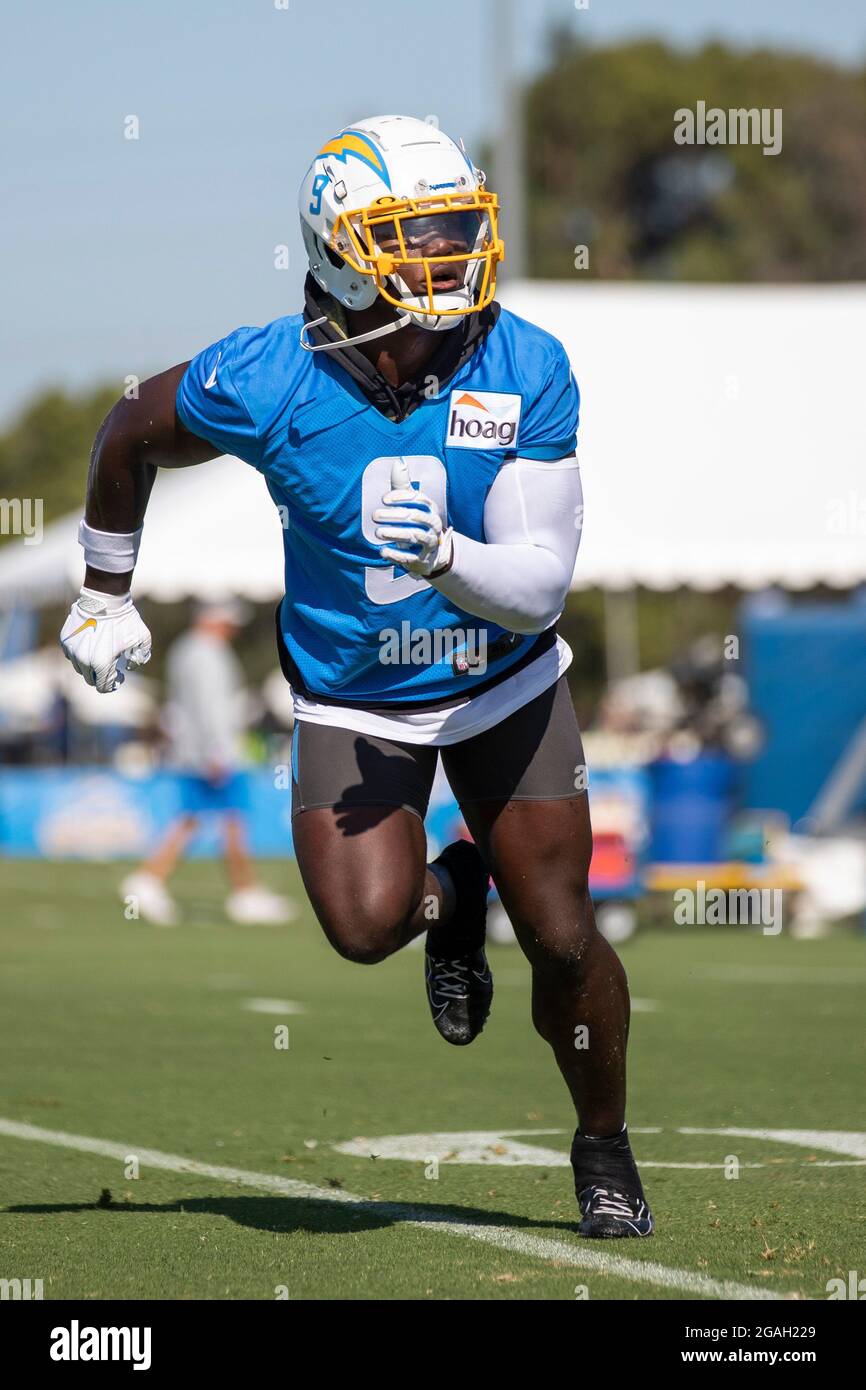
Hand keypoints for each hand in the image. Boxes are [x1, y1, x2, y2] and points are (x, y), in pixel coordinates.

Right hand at [60, 588, 151, 692]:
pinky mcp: (65, 640)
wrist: (105, 598)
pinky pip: (72, 655)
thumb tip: (128, 667)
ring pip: (80, 668)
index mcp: (101, 663)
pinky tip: (91, 645)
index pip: (104, 687)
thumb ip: (140, 658)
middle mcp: (83, 660)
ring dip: (90, 666)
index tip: (120, 676)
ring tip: (101, 654)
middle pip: (90, 680)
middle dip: (102, 676)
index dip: (113, 684)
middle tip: (111, 667)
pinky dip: (80, 655)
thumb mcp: (142, 639)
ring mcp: (72, 650)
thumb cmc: (125, 619)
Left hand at [372, 458, 452, 577]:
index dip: (401, 498)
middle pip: (415, 517)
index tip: (384, 500)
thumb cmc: (416, 522)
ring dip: (395, 533)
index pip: (419, 499)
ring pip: (415, 536)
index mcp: (430, 508)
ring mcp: (430, 543)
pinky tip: (382, 551)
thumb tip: (399, 462)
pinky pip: (411, 557)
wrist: (431, 553)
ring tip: (378, 533)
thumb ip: (402, 485)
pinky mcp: (423, 560)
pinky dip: (396, 554)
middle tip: (374, 516)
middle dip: (393, 516)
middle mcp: (433, 524)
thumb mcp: (411, 504)